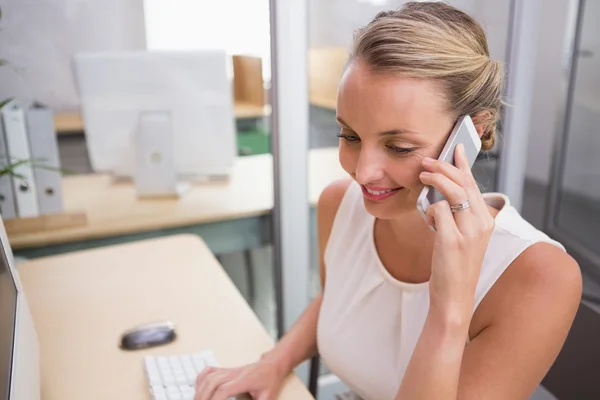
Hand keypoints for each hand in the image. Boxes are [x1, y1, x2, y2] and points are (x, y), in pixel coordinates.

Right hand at [194, 358, 284, 399]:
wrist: (271, 366)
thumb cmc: (269, 381)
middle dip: (202, 396)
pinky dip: (201, 379)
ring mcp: (229, 370)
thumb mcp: (268, 397)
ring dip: (200, 389)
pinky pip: (209, 371)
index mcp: (245, 380)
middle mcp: (234, 373)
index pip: (224, 389)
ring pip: (209, 376)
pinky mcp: (225, 369)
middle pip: (212, 382)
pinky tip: (199, 388)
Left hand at [419, 144, 494, 321]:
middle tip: (427, 161)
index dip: (464, 165)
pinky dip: (429, 210)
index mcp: (486, 222)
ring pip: (454, 192)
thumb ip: (457, 215)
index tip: (456, 148)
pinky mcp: (452, 241)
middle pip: (464, 184)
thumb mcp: (461, 238)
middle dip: (445, 167)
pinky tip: (428, 219)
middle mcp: (482, 225)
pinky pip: (438, 210)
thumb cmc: (454, 267)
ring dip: (436, 179)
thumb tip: (441, 191)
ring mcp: (468, 233)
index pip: (474, 185)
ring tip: (423, 174)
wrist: (454, 298)